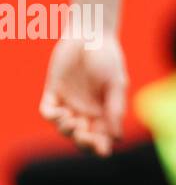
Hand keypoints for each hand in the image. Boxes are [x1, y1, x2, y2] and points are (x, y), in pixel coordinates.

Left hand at [39, 35, 127, 155]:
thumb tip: (117, 137)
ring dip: (67, 130)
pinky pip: (48, 112)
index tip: (103, 151)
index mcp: (104, 109)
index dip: (101, 146)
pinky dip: (52, 117)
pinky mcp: (53, 92)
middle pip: (82, 137)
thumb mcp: (117, 83)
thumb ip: (115, 108)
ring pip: (64, 128)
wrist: (90, 34)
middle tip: (85, 137)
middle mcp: (86, 109)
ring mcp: (69, 102)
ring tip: (72, 120)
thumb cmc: (108, 57)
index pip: (101, 135)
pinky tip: (61, 113)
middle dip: (84, 142)